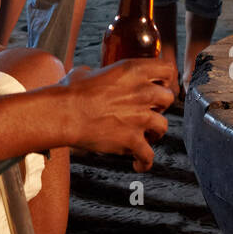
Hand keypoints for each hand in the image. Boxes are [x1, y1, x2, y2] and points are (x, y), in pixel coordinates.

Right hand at [61, 58, 175, 171]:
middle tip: (151, 110)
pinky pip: (148, 155)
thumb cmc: (71, 93)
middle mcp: (141, 92)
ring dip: (155, 132)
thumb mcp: (86, 72)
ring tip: (147, 136)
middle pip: (168, 98)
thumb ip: (99, 73)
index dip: (166, 79)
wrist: (64, 114)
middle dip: (161, 106)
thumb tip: (93, 75)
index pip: (167, 70)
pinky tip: (139, 163)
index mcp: (132, 71)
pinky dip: (144, 162)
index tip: (161, 85)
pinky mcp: (132, 139)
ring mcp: (140, 117)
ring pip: (163, 126)